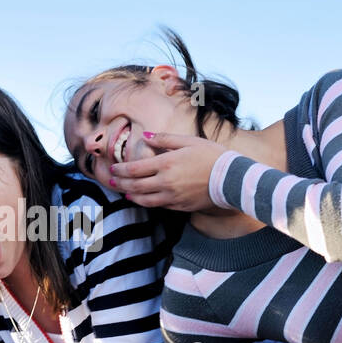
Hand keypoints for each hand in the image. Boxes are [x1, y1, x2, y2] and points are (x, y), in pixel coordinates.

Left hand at [107, 132, 226, 210]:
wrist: (231, 178)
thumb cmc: (211, 156)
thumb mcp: (189, 141)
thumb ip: (165, 139)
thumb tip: (147, 136)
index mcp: (166, 163)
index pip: (135, 169)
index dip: (121, 170)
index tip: (113, 169)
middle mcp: (165, 182)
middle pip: (135, 186)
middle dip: (121, 183)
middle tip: (111, 182)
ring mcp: (172, 196)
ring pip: (144, 200)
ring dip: (131, 196)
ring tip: (124, 193)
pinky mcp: (180, 206)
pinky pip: (158, 205)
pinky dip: (147, 203)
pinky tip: (143, 200)